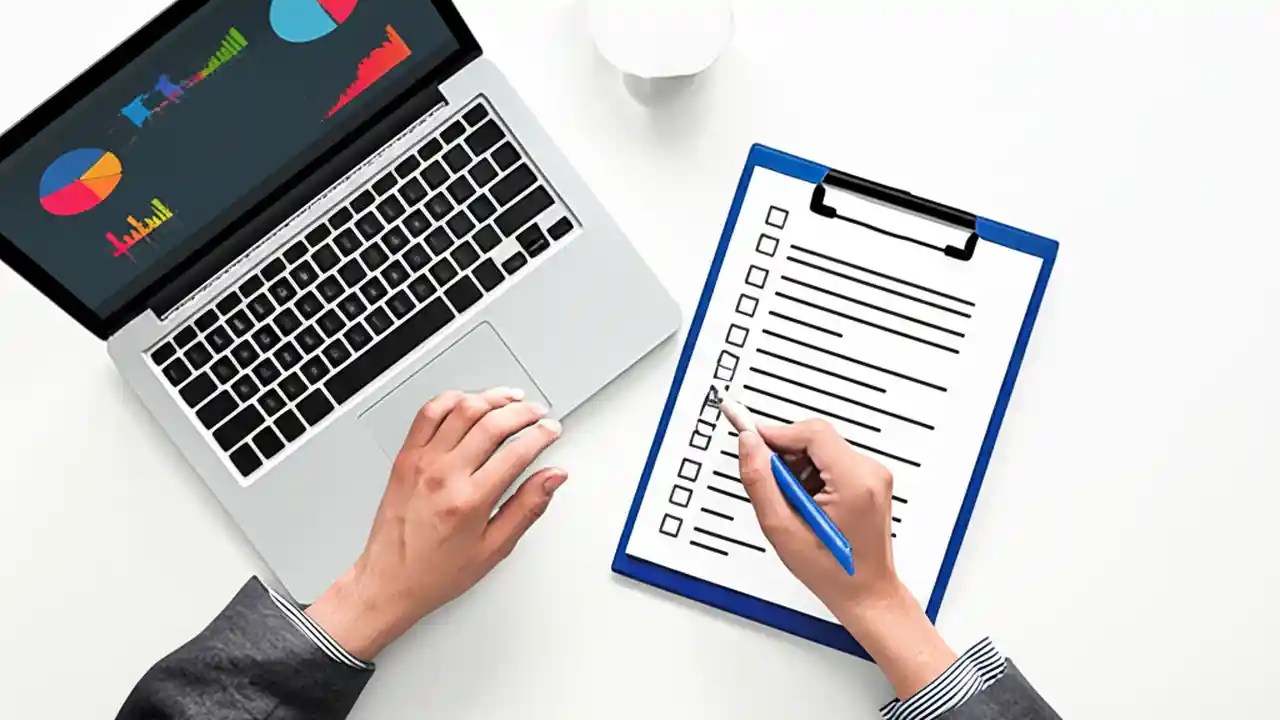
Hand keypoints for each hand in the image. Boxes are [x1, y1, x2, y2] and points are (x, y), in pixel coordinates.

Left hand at [306, 388, 566, 658]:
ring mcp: (422, 462)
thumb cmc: (435, 572)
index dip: (542, 435)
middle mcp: (444, 475)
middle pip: (492, 423)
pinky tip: (467, 401)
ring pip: (462, 410)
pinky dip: (451, 399)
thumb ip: (527, 507)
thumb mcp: (494, 548)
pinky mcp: (405, 458)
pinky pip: (428, 414)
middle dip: (523, 412)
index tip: (551, 430)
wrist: (388, 580)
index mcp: (470, 501)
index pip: (516, 452)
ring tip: (510, 399)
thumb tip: (552, 478)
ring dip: (491, 398)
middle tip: (537, 413)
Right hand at [738, 420, 955, 697]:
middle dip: (785, 455)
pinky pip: (832, 461)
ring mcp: (873, 475)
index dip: (775, 433)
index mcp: (854, 482)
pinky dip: (812, 475)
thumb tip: (748, 443)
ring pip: (821, 449)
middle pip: (815, 438)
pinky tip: (807, 504)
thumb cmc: (833, 571)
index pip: (811, 433)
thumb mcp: (782, 529)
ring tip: (793, 504)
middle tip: (769, 483)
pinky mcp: (870, 480)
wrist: (866, 593)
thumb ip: (760, 480)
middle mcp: (870, 472)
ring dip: (798, 468)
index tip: (748, 434)